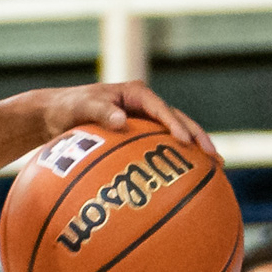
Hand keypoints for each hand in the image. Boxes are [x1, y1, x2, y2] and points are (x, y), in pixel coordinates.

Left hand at [34, 80, 214, 158]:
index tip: (185, 142)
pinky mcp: (141, 134)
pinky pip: (163, 146)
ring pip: (176, 133)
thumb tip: (120, 119)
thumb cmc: (67, 108)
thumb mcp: (80, 107)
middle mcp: (145, 105)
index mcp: (134, 93)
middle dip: (198, 137)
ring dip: (195, 149)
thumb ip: (99, 111)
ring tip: (216, 168)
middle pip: (178, 120)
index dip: (175, 124)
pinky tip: (190, 178)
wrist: (55, 113)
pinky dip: (176, 159)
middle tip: (214, 157)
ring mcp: (145, 119)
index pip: (161, 108)